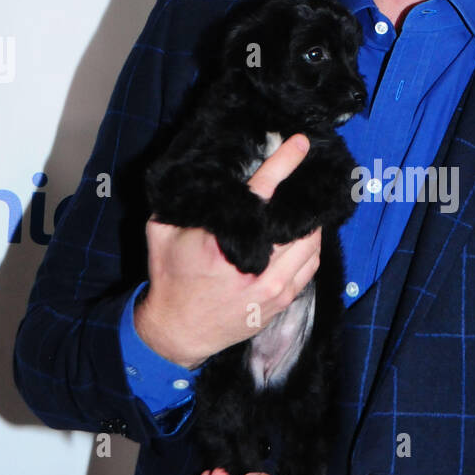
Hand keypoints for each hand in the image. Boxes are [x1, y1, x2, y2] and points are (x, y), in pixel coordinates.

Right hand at [134, 133, 320, 368]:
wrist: (178, 331)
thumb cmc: (170, 277)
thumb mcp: (162, 232)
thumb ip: (185, 202)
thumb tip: (202, 171)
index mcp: (221, 242)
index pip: (263, 192)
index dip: (284, 162)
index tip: (300, 143)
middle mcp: (253, 263)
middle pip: (297, 218)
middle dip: (302, 195)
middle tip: (301, 181)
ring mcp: (271, 285)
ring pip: (311, 242)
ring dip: (310, 222)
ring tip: (302, 209)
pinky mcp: (281, 300)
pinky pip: (311, 266)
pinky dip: (310, 247)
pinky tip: (301, 238)